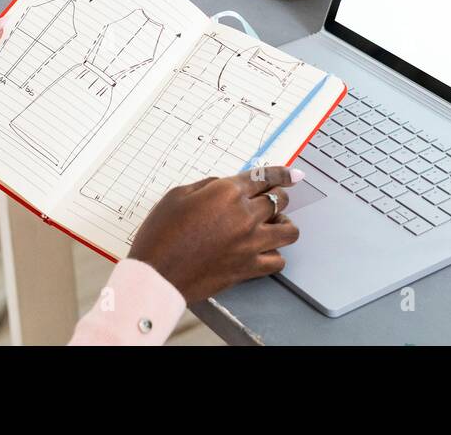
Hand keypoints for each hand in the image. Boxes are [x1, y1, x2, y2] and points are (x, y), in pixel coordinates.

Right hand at [128, 165, 302, 301]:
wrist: (156, 276)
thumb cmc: (160, 235)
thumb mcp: (178, 195)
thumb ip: (207, 186)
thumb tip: (224, 186)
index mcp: (227, 193)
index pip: (265, 177)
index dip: (282, 174)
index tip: (294, 175)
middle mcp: (245, 216)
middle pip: (279, 200)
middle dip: (278, 196)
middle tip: (271, 200)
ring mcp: (250, 244)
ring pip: (288, 231)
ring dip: (284, 224)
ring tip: (275, 225)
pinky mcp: (248, 268)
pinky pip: (278, 261)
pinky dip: (276, 254)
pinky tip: (266, 250)